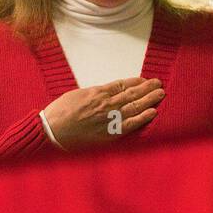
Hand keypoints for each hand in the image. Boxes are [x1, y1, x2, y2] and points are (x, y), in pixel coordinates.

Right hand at [41, 77, 164, 150]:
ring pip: (134, 106)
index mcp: (97, 92)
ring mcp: (109, 118)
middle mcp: (106, 103)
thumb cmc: (60, 113)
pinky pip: (130, 124)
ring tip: (160, 94)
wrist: (52, 130)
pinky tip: (152, 112)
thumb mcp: (77, 95)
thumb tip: (106, 93)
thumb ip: (94, 94)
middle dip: (147, 88)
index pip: (122, 85)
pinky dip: (142, 118)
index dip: (136, 82)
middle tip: (158, 83)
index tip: (145, 80)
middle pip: (131, 93)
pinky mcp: (109, 132)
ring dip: (149, 99)